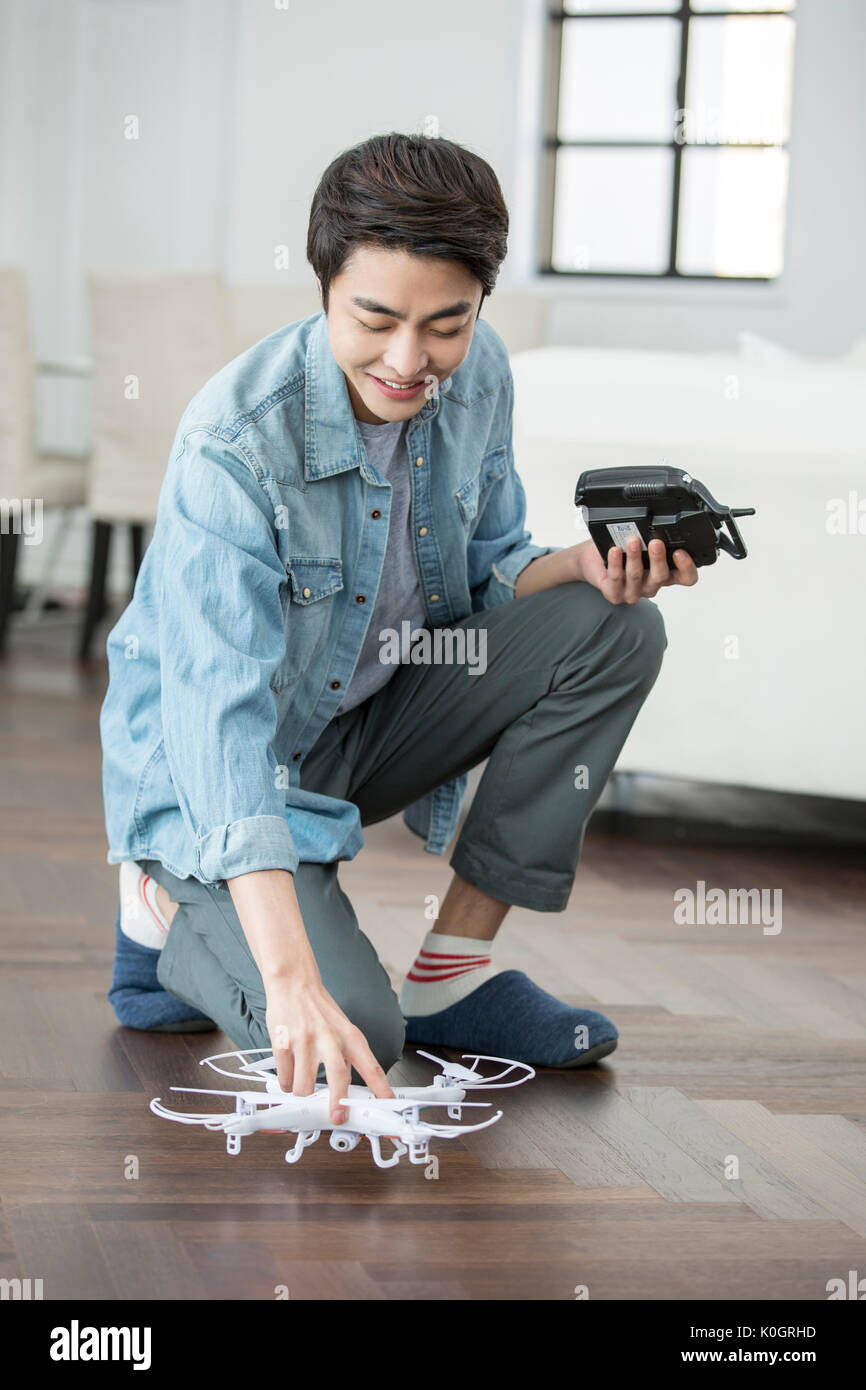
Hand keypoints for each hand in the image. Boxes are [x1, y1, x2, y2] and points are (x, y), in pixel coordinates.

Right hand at [265, 971, 394, 1124]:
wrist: (294, 983)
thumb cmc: (319, 1009)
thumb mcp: (343, 1029)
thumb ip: (347, 1056)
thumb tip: (350, 1090)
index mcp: (350, 1036)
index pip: (371, 1066)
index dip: (381, 1088)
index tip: (389, 1104)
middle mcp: (330, 1039)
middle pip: (339, 1076)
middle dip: (337, 1102)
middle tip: (337, 1117)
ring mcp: (305, 1042)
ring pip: (304, 1086)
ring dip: (302, 1093)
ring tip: (302, 1083)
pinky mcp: (282, 1044)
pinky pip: (285, 1079)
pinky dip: (287, 1083)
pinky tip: (290, 1071)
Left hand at [576, 536, 698, 604]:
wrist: (593, 559)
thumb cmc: (621, 549)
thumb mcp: (642, 542)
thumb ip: (653, 538)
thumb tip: (656, 524)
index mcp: (665, 574)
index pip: (686, 577)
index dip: (687, 568)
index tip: (680, 552)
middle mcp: (651, 585)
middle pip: (661, 577)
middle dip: (659, 559)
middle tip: (655, 542)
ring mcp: (633, 592)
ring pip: (637, 577)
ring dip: (635, 558)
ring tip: (632, 542)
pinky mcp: (615, 594)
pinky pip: (616, 579)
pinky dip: (616, 563)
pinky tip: (615, 550)